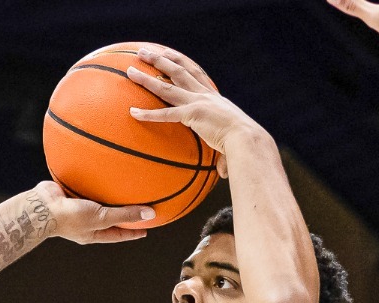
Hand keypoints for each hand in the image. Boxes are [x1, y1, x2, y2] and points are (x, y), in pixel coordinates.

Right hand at [30, 181, 152, 244]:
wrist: (41, 206)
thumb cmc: (70, 217)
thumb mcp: (101, 217)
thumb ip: (124, 214)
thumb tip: (151, 214)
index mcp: (92, 233)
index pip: (118, 234)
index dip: (132, 232)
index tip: (145, 229)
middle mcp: (85, 222)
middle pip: (108, 218)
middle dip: (120, 214)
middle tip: (136, 208)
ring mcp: (76, 208)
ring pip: (96, 201)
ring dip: (106, 195)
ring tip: (119, 186)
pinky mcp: (68, 193)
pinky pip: (84, 186)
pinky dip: (93, 180)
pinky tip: (100, 169)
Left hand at [124, 47, 263, 176]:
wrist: (248, 138)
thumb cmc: (243, 143)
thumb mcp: (231, 140)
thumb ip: (222, 154)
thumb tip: (223, 174)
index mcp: (212, 96)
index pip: (194, 72)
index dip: (180, 61)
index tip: (167, 53)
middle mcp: (203, 95)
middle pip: (177, 71)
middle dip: (159, 59)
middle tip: (143, 51)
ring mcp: (197, 102)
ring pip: (166, 87)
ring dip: (147, 78)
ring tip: (130, 71)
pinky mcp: (192, 115)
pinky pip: (165, 114)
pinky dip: (148, 114)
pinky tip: (133, 113)